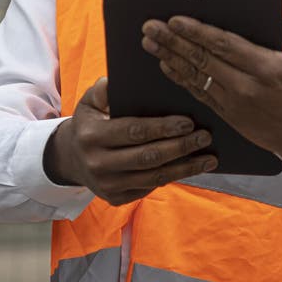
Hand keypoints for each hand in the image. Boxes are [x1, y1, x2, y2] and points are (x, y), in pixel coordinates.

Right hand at [43, 77, 216, 205]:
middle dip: (181, 147)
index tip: (189, 122)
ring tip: (209, 159)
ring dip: (185, 168)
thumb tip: (117, 82)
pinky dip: (173, 178)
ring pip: (153, 178)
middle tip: (206, 137)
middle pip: (148, 157)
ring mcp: (107, 185)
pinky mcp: (116, 199)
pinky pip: (150, 189)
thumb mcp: (90, 100)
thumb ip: (103, 89)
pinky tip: (192, 167)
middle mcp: (98, 164)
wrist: (72, 157)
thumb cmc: (91, 121)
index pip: (134, 132)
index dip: (163, 128)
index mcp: (92, 136)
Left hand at [141, 17, 281, 166]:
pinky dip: (181, 79)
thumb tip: (274, 16)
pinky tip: (167, 66)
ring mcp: (236, 104)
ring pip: (196, 76)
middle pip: (202, 59)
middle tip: (150, 26)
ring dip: (170, 58)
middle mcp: (247, 86)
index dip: (196, 31)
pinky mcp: (230, 117)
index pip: (223, 44)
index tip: (175, 19)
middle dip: (173, 40)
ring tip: (150, 43)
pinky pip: (200, 94)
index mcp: (267, 68)